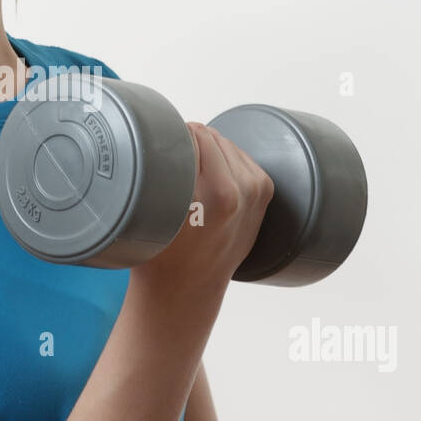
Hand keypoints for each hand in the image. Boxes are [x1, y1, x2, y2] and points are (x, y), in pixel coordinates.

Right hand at [131, 121, 274, 299]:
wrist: (186, 289)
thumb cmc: (162, 253)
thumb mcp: (157, 210)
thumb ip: (170, 166)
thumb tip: (175, 130)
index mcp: (222, 192)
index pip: (196, 136)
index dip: (174, 137)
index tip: (161, 151)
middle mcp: (246, 189)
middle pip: (213, 137)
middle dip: (191, 142)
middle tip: (172, 165)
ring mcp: (259, 191)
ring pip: (227, 145)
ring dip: (207, 150)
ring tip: (188, 175)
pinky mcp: (264, 193)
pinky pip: (240, 158)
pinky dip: (223, 160)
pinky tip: (206, 178)